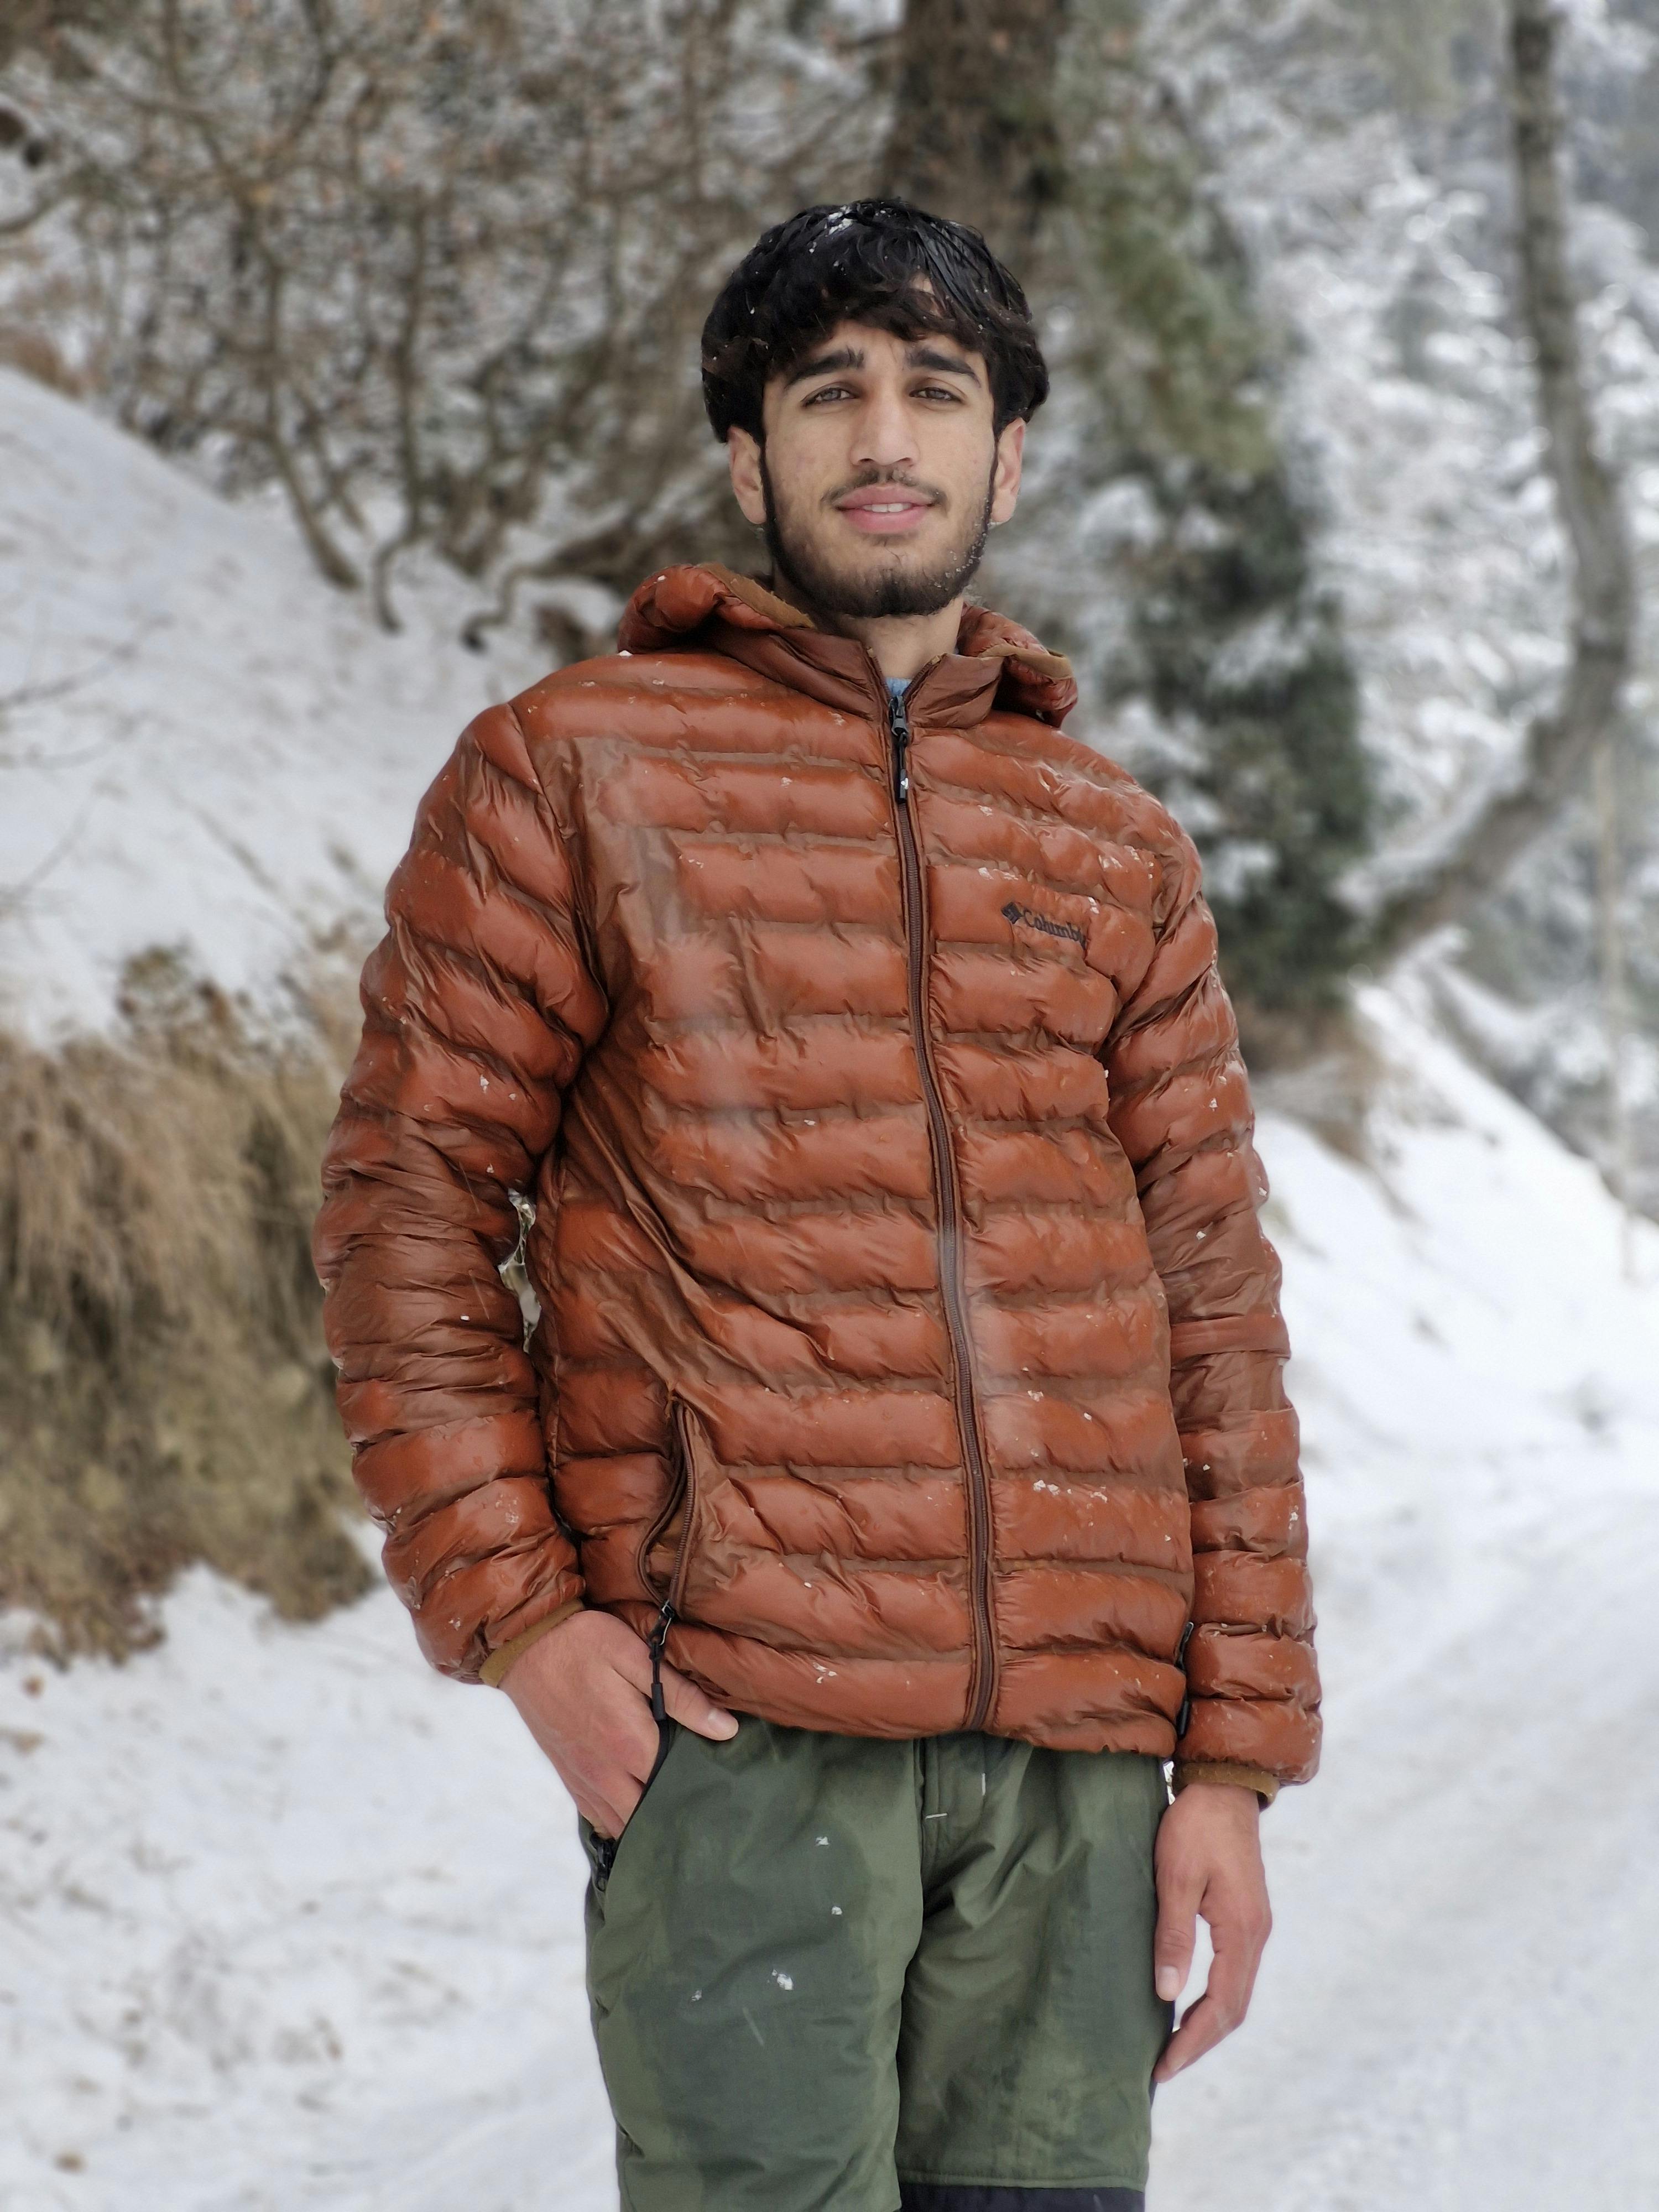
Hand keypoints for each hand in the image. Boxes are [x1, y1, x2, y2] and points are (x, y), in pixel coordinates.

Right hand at [499, 1609, 736, 1837]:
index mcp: (630, 1743)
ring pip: (623, 1825)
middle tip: (705, 1801)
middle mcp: (606, 1773)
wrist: (525, 1645)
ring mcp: (583, 1779)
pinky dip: (620, 1820)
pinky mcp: (568, 1776)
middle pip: (651, 1816)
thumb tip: (727, 1730)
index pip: (677, 1787)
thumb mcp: (637, 1657)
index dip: (702, 1789)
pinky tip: (638, 1805)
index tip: (723, 1786)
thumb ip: (682, 1697)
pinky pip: (598, 1817)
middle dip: (677, 1814)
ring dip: (648, 1822)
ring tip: (676, 1808)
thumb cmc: (585, 1644)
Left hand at [1151, 1780, 1271, 2082]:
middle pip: (1234, 2009)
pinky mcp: (1245, 1917)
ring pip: (1236, 1994)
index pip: (1222, 2006)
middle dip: (1200, 2043)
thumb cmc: (1194, 1825)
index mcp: (1242, 1931)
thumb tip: (1167, 1995)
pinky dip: (1212, 1999)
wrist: (1222, 1784)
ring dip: (1207, 2024)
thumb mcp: (1175, 1877)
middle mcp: (1256, 1935)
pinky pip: (1233, 1973)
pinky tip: (1187, 2005)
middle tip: (1162, 2069)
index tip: (1163, 2067)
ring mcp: (1254, 1927)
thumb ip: (1174, 1936)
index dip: (1193, 2042)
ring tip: (1173, 2047)